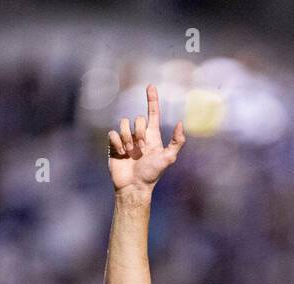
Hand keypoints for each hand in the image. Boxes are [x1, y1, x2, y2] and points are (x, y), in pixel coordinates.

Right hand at [107, 84, 185, 198]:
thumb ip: (177, 142)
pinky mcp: (114, 145)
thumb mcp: (168, 159)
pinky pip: (112, 133)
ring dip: (127, 138)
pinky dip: (117, 142)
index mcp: (152, 136)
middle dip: (139, 132)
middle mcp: (138, 135)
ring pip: (124, 123)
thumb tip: (181, 123)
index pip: (152, 113)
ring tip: (130, 153)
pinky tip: (121, 153)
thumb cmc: (152, 174)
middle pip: (137, 118)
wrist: (134, 186)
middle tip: (140, 149)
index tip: (151, 86)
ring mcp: (126, 139)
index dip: (152, 99)